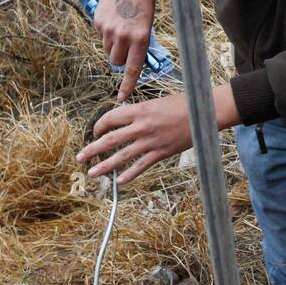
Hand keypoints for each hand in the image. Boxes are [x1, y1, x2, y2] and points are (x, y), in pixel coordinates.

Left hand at [77, 83, 242, 184]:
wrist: (205, 112)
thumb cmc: (184, 104)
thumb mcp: (157, 102)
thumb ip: (140, 112)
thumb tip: (127, 120)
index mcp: (139, 110)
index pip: (110, 119)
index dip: (99, 126)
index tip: (95, 132)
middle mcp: (142, 127)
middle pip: (110, 139)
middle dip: (92, 149)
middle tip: (80, 157)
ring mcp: (151, 141)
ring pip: (122, 156)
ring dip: (105, 165)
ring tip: (92, 173)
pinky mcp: (162, 153)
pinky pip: (141, 166)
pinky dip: (129, 175)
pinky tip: (119, 182)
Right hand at [96, 0, 154, 100]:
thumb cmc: (143, 1)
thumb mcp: (147, 24)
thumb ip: (139, 43)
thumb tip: (128, 61)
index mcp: (140, 38)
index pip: (132, 68)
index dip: (127, 85)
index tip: (122, 98)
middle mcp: (123, 36)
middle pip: (116, 62)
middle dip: (120, 57)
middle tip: (126, 43)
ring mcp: (109, 29)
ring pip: (108, 50)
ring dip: (113, 45)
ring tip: (121, 26)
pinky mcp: (98, 22)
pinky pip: (101, 36)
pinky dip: (106, 32)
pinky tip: (114, 17)